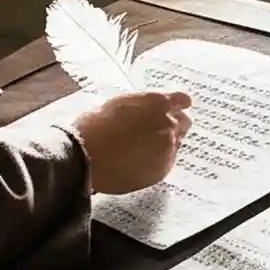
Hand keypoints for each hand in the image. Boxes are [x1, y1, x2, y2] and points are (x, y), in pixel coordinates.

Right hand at [71, 91, 192, 194]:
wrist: (86, 156)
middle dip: (173, 125)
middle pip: (183, 123)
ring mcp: (167, 148)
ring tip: (143, 148)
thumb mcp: (118, 104)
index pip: (182, 100)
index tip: (176, 108)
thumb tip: (146, 112)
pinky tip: (139, 160)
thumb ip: (141, 107)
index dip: (178, 105)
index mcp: (157, 102)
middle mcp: (168, 123)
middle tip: (156, 131)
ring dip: (164, 143)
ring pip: (175, 143)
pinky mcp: (162, 169)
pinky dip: (157, 160)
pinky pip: (166, 162)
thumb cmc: (94, 127)